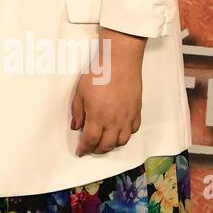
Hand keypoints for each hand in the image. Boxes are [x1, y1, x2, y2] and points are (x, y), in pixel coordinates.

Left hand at [70, 31, 143, 155]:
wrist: (120, 60)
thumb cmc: (98, 72)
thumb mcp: (80, 92)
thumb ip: (77, 111)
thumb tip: (76, 126)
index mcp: (97, 117)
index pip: (90, 140)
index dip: (84, 148)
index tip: (80, 151)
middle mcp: (114, 121)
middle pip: (106, 145)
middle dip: (97, 149)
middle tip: (90, 148)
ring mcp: (127, 117)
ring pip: (121, 141)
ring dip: (112, 144)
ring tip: (104, 141)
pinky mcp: (137, 111)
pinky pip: (133, 130)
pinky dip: (126, 134)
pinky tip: (119, 130)